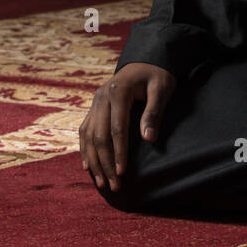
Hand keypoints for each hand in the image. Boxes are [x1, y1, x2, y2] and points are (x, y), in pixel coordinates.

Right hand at [78, 62, 175, 192]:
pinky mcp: (94, 107)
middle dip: (105, 163)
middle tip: (114, 185)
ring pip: (89, 136)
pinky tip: (88, 167)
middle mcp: (101, 97)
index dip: (118, 152)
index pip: (116, 128)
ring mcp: (95, 102)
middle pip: (99, 136)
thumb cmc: (157, 75)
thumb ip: (154, 112)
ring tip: (102, 183)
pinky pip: (85, 131)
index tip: (122, 172)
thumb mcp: (162, 89)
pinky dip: (85, 150)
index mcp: (118, 91)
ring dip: (94, 162)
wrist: (145, 61)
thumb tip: (148, 139)